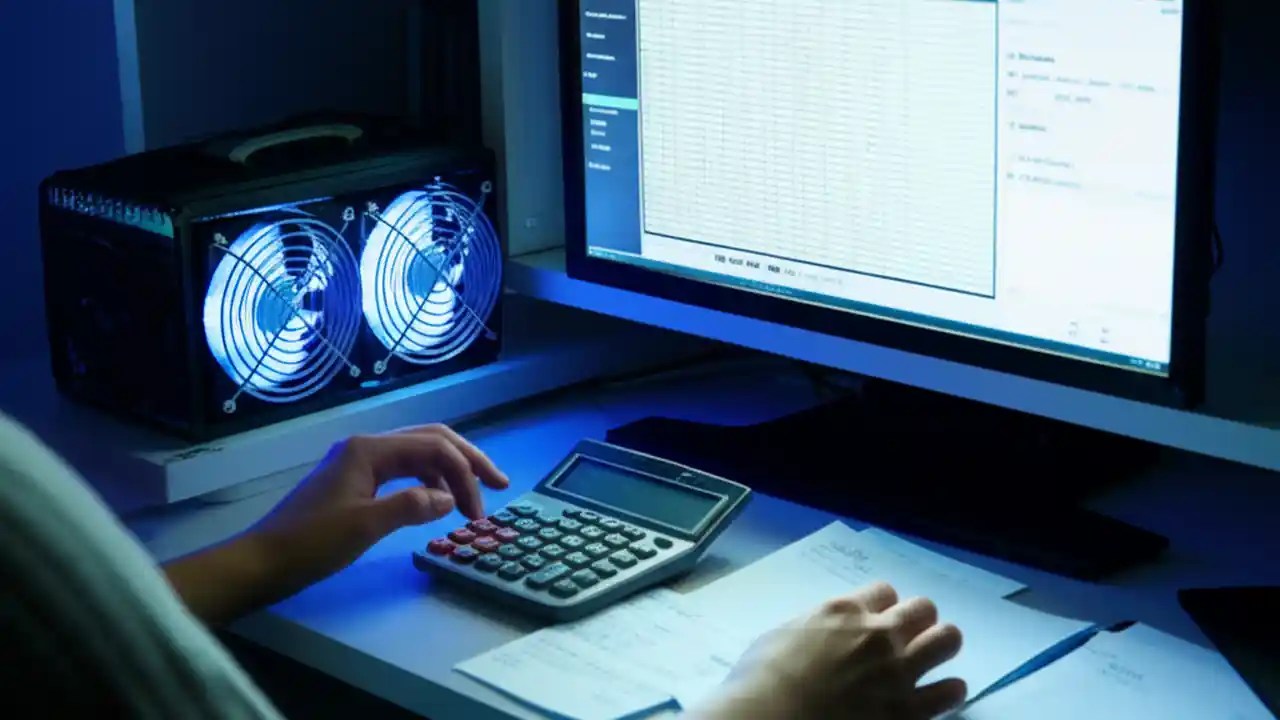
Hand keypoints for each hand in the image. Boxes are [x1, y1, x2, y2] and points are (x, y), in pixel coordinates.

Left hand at [165, 424, 508, 623]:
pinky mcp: (353, 481)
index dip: (465, 474)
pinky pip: (402, 471)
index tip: (479, 511)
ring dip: (448, 473)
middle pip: (430, 441)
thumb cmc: (311, 543)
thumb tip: (448, 500)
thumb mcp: (365, 526)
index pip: (433, 448)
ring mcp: (358, 462)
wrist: (263, 561)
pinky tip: (435, 504)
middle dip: (467, 461)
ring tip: (469, 501)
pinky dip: (426, 483)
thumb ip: (411, 506)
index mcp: (369, 449)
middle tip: (500, 483)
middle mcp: (366, 447)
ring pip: (417, 455)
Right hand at [693, 582, 965, 719]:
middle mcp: (878, 634)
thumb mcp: (784, 635)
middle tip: (910, 634)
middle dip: (919, 619)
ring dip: (941, 645)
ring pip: (946, 640)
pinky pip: (951, 690)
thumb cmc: (761, 681)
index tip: (876, 618)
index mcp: (844, 611)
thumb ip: (816, 627)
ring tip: (933, 655)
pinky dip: (949, 689)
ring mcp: (898, 672)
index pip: (885, 591)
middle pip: (922, 609)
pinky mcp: (910, 710)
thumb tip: (824, 634)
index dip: (883, 605)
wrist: (770, 719)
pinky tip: (942, 691)